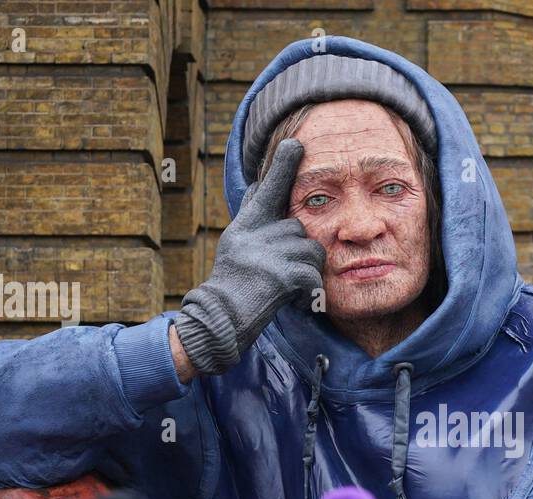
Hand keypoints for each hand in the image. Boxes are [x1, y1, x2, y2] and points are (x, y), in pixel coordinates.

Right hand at [174, 138, 324, 376]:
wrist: (218, 323)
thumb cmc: (231, 286)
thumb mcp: (235, 245)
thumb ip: (252, 218)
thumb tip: (259, 184)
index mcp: (245, 227)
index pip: (267, 190)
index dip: (282, 166)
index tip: (296, 143)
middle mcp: (254, 235)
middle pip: (301, 229)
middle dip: (300, 252)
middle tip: (281, 275)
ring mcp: (266, 255)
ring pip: (313, 250)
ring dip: (308, 271)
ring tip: (286, 288)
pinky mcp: (279, 276)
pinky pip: (314, 275)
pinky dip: (310, 293)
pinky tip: (294, 302)